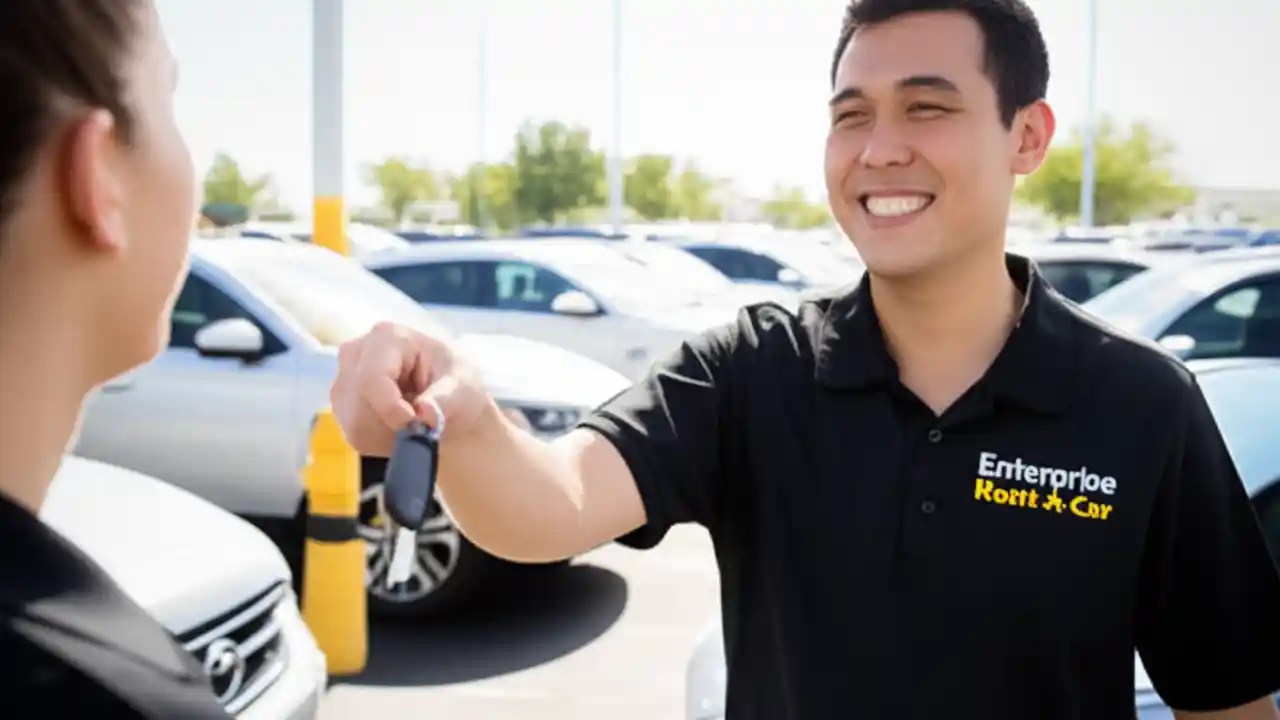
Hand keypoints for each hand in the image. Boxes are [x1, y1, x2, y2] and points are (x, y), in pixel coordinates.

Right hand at [329, 322, 488, 456]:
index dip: (391, 409)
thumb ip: (445, 399)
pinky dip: (381, 441)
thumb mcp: (465, 389)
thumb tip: (424, 411)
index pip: (370, 378)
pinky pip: (354, 435)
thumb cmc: (458, 386)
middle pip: (359, 405)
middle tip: (421, 422)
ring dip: (388, 435)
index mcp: (388, 336)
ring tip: (414, 422)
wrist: (450, 401)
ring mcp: (345, 377)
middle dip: (392, 424)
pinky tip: (400, 428)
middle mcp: (357, 351)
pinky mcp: (342, 402)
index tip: (416, 422)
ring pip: (355, 424)